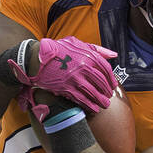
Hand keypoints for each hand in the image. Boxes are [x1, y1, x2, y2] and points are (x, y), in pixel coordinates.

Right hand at [0, 37, 116, 115]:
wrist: (38, 58)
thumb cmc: (58, 49)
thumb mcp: (77, 43)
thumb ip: (97, 49)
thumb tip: (113, 55)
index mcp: (87, 55)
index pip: (105, 69)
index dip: (111, 79)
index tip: (113, 85)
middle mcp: (83, 67)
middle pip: (101, 82)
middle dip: (107, 91)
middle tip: (109, 96)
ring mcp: (75, 79)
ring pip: (93, 93)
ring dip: (100, 101)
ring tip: (104, 105)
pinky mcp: (66, 88)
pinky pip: (81, 99)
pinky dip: (89, 105)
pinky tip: (94, 109)